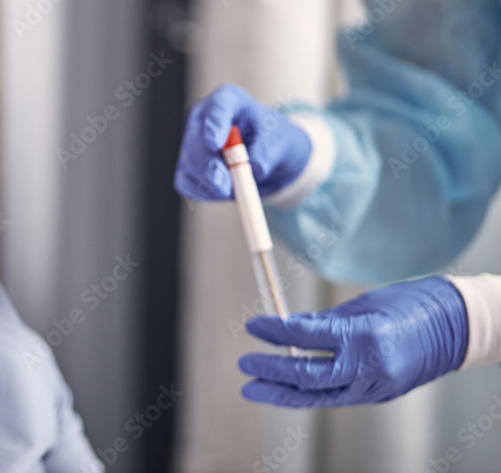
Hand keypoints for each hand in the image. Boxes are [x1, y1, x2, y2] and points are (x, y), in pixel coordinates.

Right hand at [174, 84, 310, 199]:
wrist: (273, 159)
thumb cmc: (276, 141)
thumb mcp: (284, 142)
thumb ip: (269, 151)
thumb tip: (254, 167)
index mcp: (229, 101)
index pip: (217, 107)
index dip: (214, 125)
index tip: (216, 143)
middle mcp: (204, 119)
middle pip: (195, 140)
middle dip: (207, 164)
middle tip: (223, 182)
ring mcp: (193, 143)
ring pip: (189, 164)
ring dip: (209, 182)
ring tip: (233, 189)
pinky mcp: (189, 167)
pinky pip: (187, 183)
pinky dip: (204, 192)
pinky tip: (223, 191)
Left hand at [239, 276, 468, 406]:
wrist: (456, 327)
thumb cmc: (410, 305)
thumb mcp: (362, 304)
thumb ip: (325, 321)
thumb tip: (290, 328)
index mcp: (363, 336)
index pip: (305, 337)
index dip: (275, 332)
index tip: (254, 325)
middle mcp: (368, 367)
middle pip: (307, 375)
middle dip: (271, 371)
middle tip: (245, 365)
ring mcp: (375, 386)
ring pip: (319, 395)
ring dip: (282, 393)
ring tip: (254, 388)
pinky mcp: (378, 395)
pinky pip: (335, 397)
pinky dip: (309, 393)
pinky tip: (288, 389)